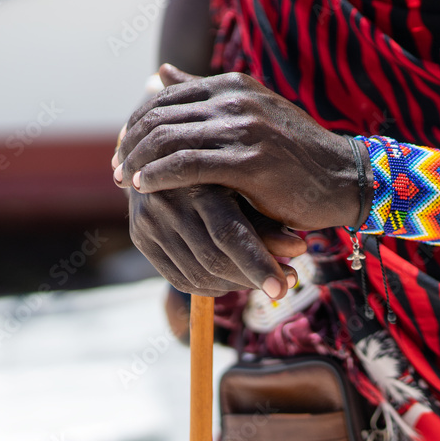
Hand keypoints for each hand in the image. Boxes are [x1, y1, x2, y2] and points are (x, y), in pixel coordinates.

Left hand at [113, 64, 364, 230]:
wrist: (345, 178)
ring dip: (137, 162)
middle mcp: (237, 99)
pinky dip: (157, 177)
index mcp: (235, 85)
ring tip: (125, 182)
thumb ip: (206, 96)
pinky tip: (144, 189)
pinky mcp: (249, 162)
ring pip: (167, 139)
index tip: (123, 148)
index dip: (137, 123)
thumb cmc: (297, 154)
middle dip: (130, 143)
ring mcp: (244, 129)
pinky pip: (185, 166)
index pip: (165, 96)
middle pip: (159, 116)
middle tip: (117, 168)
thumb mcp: (252, 114)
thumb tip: (161, 71)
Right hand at [127, 184, 306, 297]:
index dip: (258, 264)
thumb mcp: (248, 185)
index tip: (284, 288)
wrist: (166, 153)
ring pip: (197, 275)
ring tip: (266, 278)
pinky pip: (180, 279)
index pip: (229, 233)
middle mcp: (167, 200)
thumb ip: (269, 219)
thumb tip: (299, 250)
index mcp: (198, 178)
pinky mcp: (140, 238)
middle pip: (213, 259)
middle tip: (288, 283)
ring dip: (237, 284)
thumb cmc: (224, 168)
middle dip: (253, 278)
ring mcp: (148, 221)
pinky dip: (212, 287)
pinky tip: (236, 279)